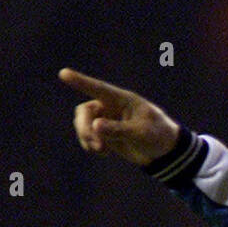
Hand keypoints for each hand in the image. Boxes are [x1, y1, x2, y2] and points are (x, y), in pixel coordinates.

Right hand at [59, 68, 179, 165]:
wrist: (164, 153)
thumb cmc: (158, 136)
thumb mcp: (141, 133)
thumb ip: (119, 129)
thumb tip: (95, 125)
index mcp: (122, 100)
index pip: (99, 88)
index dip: (81, 81)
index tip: (63, 73)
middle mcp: (110, 107)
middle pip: (85, 111)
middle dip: (85, 127)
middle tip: (96, 145)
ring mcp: (105, 120)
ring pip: (83, 124)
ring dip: (87, 137)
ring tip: (101, 150)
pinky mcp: (104, 134)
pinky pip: (88, 137)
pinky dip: (91, 146)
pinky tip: (105, 153)